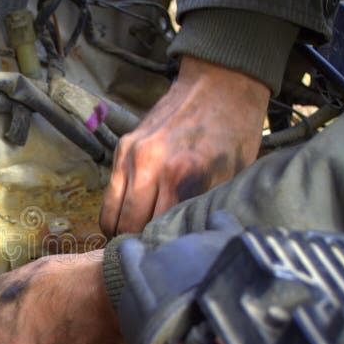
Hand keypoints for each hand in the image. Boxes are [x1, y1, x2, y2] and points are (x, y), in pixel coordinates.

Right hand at [100, 56, 269, 236]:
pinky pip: (110, 192)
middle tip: (148, 253)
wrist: (218, 83)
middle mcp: (149, 166)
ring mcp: (130, 156)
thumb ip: (204, 209)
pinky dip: (117, 209)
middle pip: (126, 227)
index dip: (157, 250)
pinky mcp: (122, 147)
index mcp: (181, 177)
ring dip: (119, 230)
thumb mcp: (231, 176)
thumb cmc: (233, 132)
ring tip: (134, 238)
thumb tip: (187, 244)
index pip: (154, 232)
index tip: (164, 260)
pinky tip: (133, 214)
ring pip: (110, 214)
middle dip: (135, 244)